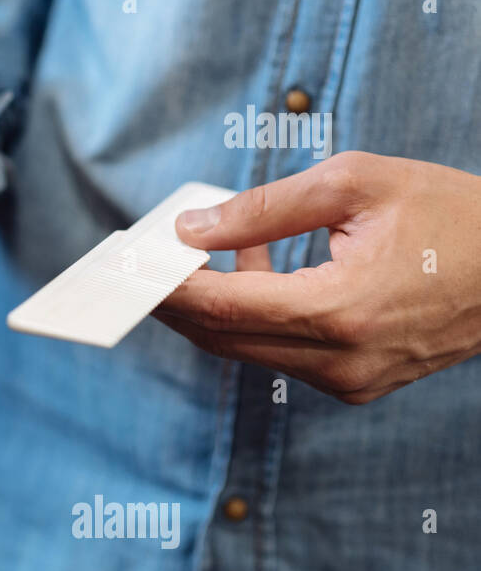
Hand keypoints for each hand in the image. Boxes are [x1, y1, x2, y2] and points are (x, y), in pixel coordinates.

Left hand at [155, 151, 480, 403]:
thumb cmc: (450, 213)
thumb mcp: (355, 184)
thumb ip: (263, 209)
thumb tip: (189, 228)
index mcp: (341, 312)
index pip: (222, 307)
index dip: (166, 289)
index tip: (123, 269)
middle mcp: (342, 362)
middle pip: (224, 337)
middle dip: (175, 302)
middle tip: (138, 266)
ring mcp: (352, 383)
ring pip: (249, 349)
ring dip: (215, 306)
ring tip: (199, 253)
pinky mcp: (359, 385)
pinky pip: (282, 354)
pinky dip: (255, 318)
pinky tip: (257, 271)